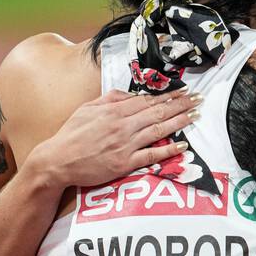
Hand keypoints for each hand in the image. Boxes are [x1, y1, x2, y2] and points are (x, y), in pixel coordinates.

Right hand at [26, 88, 200, 189]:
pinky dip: (168, 150)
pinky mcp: (125, 163)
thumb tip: (131, 94)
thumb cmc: (71, 135)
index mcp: (114, 111)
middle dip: (181, 105)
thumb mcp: (88, 108)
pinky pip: (151, 156)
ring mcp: (125, 145)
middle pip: (158, 112)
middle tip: (199, 100)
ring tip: (195, 116)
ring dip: (179, 122)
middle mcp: (123, 126)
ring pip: (159, 131)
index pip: (148, 101)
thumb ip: (110, 99)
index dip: (168, 95)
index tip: (184, 91)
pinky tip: (182, 145)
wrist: (56, 161)